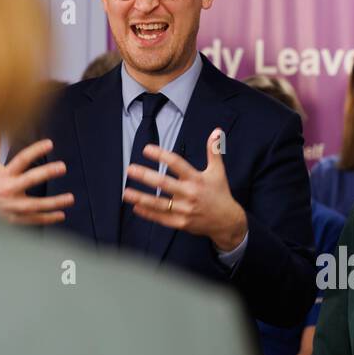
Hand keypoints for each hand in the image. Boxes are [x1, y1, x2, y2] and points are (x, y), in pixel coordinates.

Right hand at [0, 136, 73, 225]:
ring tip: (70, 198)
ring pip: (35, 205)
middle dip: (46, 173)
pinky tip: (61, 215)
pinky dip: (47, 218)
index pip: (21, 159)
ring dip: (53, 202)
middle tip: (62, 167)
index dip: (35, 150)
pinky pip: (33, 220)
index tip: (50, 143)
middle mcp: (8, 189)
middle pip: (29, 180)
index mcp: (4, 174)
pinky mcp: (14, 219)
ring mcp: (12, 206)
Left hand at [123, 129, 247, 251]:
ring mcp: (184, 210)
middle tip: (130, 169)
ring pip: (159, 203)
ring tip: (126, 192)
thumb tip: (216, 131)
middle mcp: (189, 194)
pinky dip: (148, 213)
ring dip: (141, 198)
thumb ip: (214, 151)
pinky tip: (136, 207)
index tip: (147, 149)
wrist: (227, 222)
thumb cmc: (220, 193)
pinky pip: (161, 218)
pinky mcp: (181, 223)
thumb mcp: (218, 171)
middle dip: (145, 176)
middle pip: (164, 184)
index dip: (161, 155)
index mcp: (197, 179)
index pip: (176, 164)